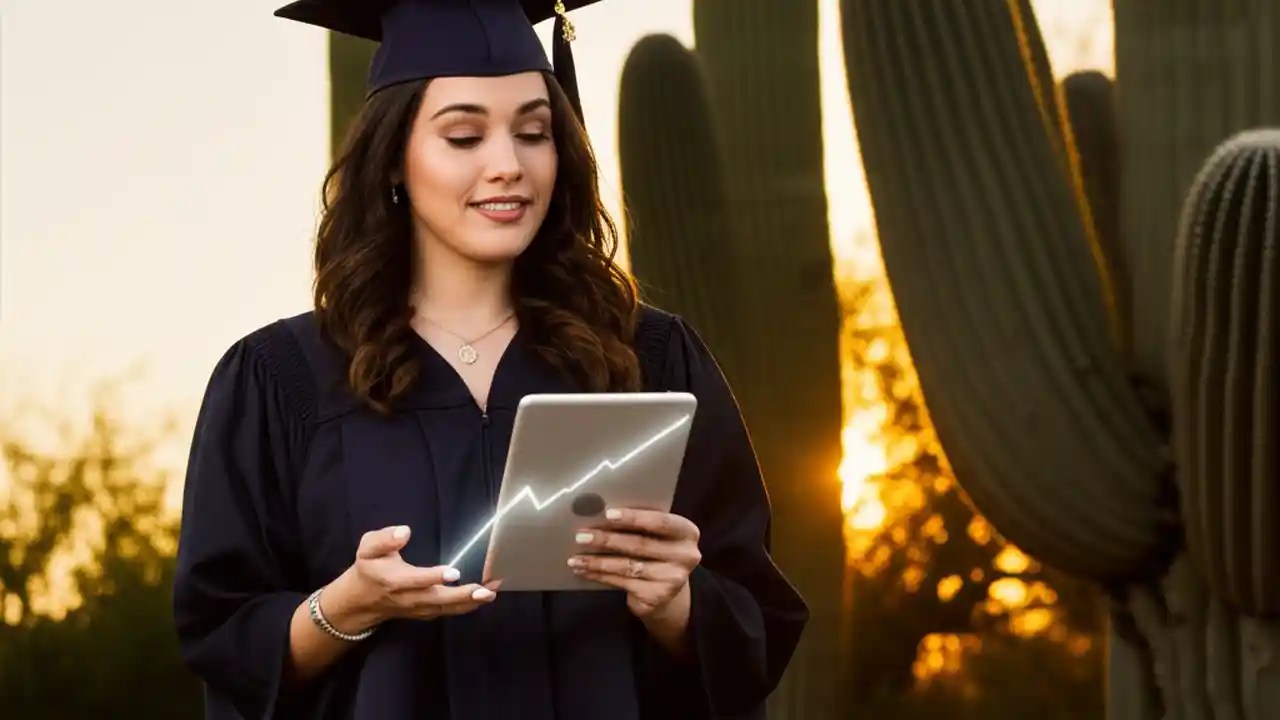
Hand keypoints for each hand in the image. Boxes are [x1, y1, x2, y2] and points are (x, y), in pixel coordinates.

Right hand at [321, 525, 498, 632]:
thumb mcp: (368, 548)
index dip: (434, 577)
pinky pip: (449, 612)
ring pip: (446, 609)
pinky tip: (485, 596)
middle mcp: (408, 598)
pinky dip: (468, 606)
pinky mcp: (427, 613)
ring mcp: (419, 609)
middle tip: (485, 590)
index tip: (454, 571)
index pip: (416, 580)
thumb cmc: (370, 568)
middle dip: (462, 596)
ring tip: (492, 591)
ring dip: (471, 602)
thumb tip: (405, 531)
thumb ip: (384, 539)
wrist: (362, 601)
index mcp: (394, 581)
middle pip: (437, 600)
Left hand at [568, 508, 700, 619]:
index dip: (634, 518)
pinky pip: (622, 582)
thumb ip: (640, 525)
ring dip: (597, 562)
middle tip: (581, 535)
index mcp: (687, 532)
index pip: (661, 522)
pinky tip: (584, 571)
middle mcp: (685, 556)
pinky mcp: (657, 597)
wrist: (667, 592)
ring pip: (628, 566)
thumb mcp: (657, 536)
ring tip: (575, 558)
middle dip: (607, 539)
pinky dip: (600, 576)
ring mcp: (673, 579)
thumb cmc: (656, 552)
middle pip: (640, 544)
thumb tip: (597, 512)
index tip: (608, 514)